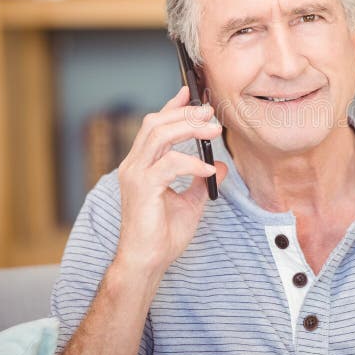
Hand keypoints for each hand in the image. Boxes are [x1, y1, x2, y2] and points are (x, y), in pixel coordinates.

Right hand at [114, 86, 227, 278]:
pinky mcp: (142, 188)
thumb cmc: (163, 235)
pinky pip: (169, 164)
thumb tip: (220, 164)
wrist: (147, 262)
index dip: (172, 106)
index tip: (190, 92)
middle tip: (211, 113)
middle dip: (185, 114)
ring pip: (159, 135)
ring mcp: (135, 175)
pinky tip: (208, 169)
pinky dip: (191, 162)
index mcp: (142, 165)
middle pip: (156, 123)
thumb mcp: (191, 202)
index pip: (154, 126)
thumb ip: (202, 180)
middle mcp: (134, 165)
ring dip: (189, 128)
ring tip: (214, 132)